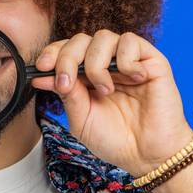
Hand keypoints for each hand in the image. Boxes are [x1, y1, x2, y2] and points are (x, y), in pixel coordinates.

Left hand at [30, 30, 192, 176]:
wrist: (146, 156)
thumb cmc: (116, 140)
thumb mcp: (81, 119)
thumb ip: (66, 95)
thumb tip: (41, 76)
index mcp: (87, 77)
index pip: (66, 51)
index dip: (52, 53)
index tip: (41, 68)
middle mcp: (107, 65)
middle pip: (80, 40)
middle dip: (67, 58)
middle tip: (67, 83)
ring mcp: (128, 61)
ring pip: (103, 37)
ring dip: (96, 63)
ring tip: (104, 90)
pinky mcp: (151, 61)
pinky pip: (130, 41)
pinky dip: (125, 59)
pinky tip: (132, 80)